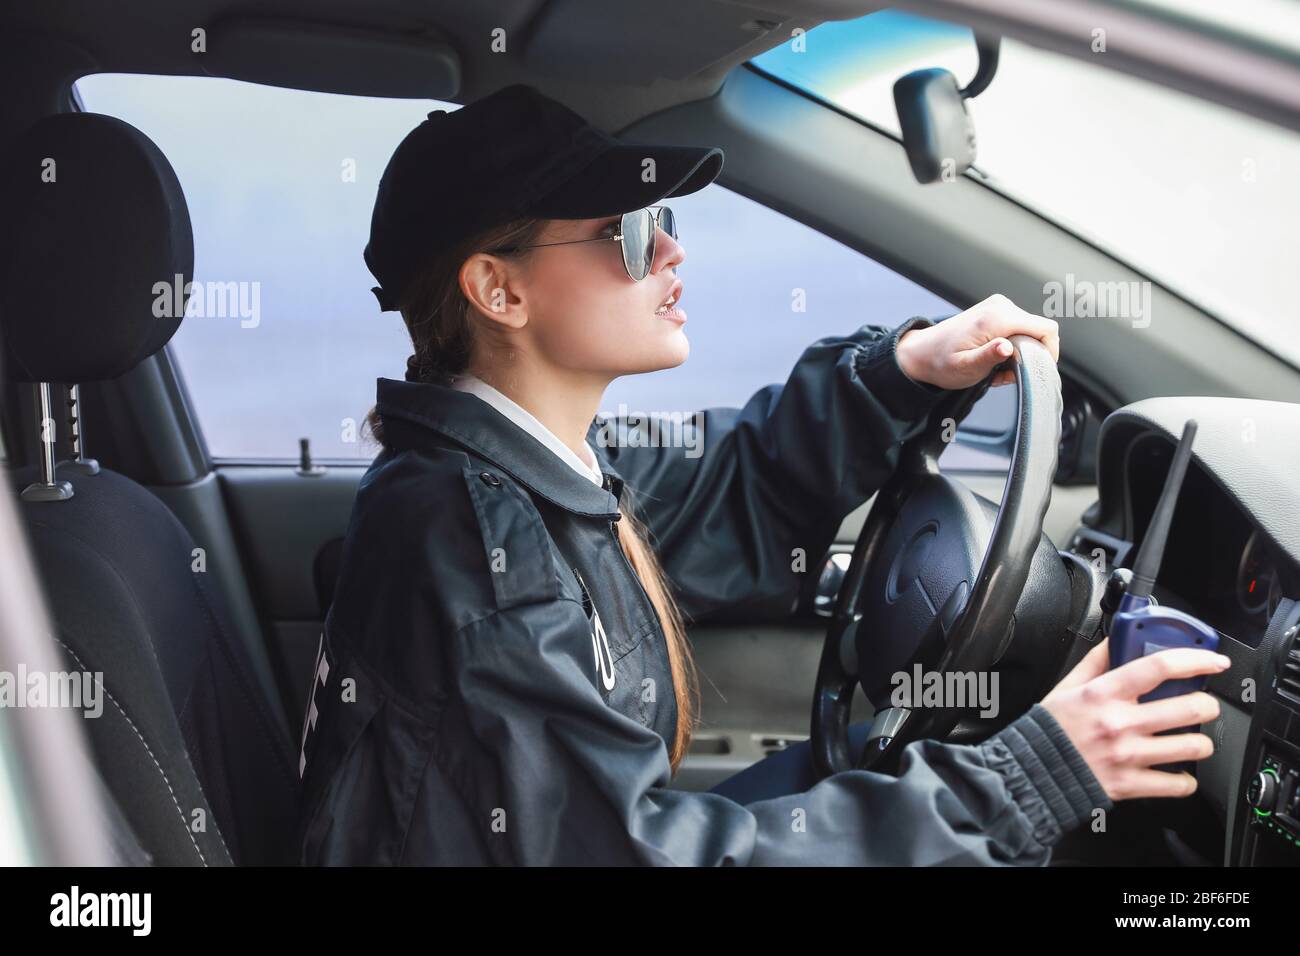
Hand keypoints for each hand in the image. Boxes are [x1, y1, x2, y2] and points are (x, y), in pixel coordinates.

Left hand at [896, 293, 1060, 388]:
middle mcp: (1001, 306)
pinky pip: (1018, 330)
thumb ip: (988, 357)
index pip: (1046, 329)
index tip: (1035, 371)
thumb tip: (1007, 347)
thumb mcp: (965, 367)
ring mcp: (999, 307)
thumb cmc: (941, 362)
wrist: (921, 353)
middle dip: (1030, 356)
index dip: (1049, 352)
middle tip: (1005, 375)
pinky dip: (1011, 348)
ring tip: (995, 370)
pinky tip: (993, 360)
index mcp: (997, 318)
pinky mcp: (996, 312)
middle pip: (1039, 331)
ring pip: (1029, 332)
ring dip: (1019, 354)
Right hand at [1040, 638, 1229, 800]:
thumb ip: (1096, 662)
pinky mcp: (1131, 784)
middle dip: (1208, 705)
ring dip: (1200, 742)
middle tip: (1203, 705)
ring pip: (1193, 747)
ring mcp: (1128, 755)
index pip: (1159, 667)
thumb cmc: (1051, 729)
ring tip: (1191, 739)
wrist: (1034, 771)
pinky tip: (1176, 772)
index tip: (1213, 662)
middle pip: (1189, 708)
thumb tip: (1117, 640)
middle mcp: (1119, 723)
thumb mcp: (1067, 686)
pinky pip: (1179, 785)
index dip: (1195, 659)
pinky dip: (1184, 780)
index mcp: (1104, 693)